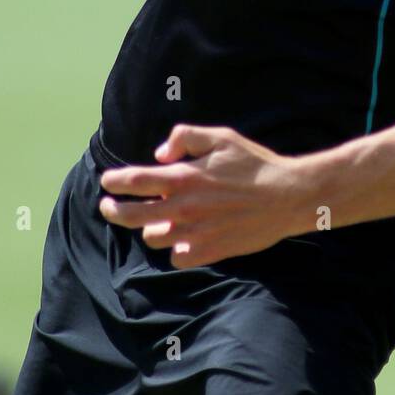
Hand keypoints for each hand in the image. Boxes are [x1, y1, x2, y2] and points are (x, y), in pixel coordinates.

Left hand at [98, 124, 309, 268]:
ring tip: (155, 220)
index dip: (113, 182)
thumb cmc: (254, 164)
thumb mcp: (221, 137)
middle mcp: (183, 207)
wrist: (287, 197)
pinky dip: (175, 249)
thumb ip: (184, 137)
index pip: (133, 181)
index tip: (108, 182)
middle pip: (130, 215)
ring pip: (151, 238)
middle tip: (108, 205)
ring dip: (148, 228)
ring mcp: (195, 232)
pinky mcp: (209, 251)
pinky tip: (183, 238)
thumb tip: (159, 155)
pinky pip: (177, 257)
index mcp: (183, 177)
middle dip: (112, 209)